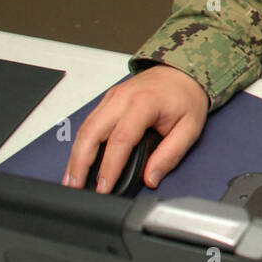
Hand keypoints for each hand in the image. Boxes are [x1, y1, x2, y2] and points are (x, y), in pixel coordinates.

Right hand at [63, 65, 209, 192]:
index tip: (104, 188)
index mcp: (144, 103)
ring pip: (85, 128)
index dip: (109, 167)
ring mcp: (111, 98)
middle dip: (80, 163)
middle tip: (76, 187)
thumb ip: (170, 155)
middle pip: (91, 132)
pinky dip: (81, 144)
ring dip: (75, 156)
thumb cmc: (186, 98)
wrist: (181, 73)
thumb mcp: (189, 128)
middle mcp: (122, 98)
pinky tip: (78, 162)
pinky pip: (89, 124)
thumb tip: (151, 178)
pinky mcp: (107, 101)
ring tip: (72, 180)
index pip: (120, 139)